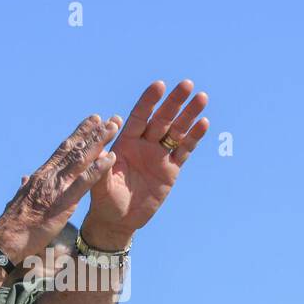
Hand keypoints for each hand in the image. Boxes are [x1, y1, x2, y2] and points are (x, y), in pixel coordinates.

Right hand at [0, 115, 117, 263]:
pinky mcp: (63, 202)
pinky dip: (99, 168)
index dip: (79, 135)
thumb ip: (25, 186)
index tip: (91, 123)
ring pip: (81, 159)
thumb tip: (25, 177)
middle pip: (74, 148)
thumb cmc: (12, 224)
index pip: (62, 150)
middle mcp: (49, 175)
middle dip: (93, 133)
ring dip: (99, 142)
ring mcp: (56, 187)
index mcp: (41, 175)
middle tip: (109, 119)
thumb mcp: (18, 200)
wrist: (5, 239)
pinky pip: (85, 182)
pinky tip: (111, 158)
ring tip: (114, 128)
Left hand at [81, 80, 208, 248]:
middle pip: (161, 119)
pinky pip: (184, 151)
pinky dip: (194, 138)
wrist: (118, 220)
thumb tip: (103, 150)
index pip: (138, 117)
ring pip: (176, 131)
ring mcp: (159, 156)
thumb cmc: (104, 200)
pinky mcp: (171, 170)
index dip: (148, 101)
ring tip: (202, 97)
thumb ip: (102, 165)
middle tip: (186, 84)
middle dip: (173, 102)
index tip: (159, 85)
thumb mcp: (99, 183)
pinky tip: (203, 123)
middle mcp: (143, 145)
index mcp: (125, 142)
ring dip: (189, 115)